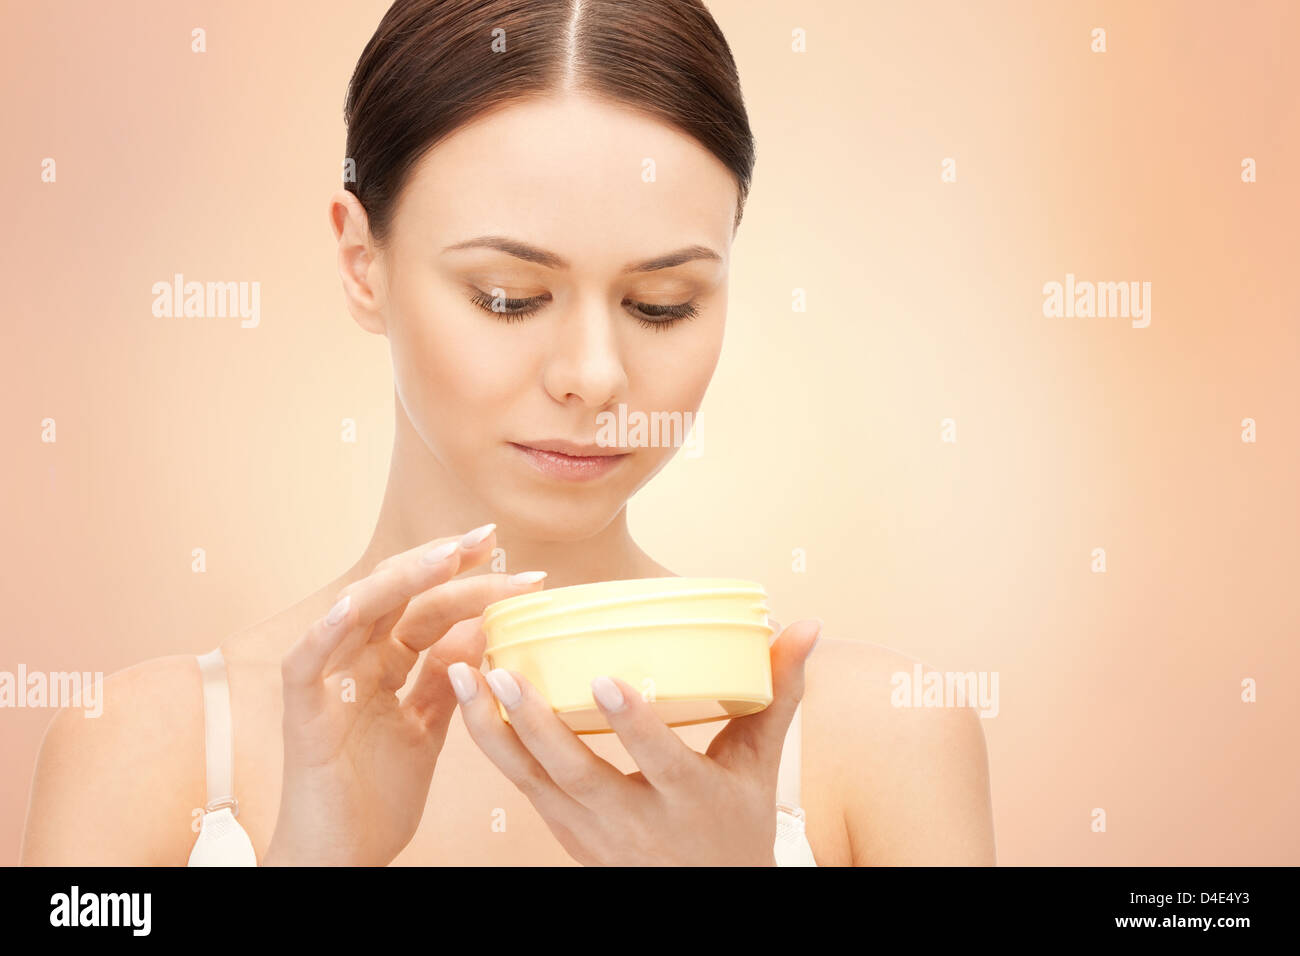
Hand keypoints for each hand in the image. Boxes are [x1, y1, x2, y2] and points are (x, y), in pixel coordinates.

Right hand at [263, 524, 546, 865]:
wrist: (340, 860)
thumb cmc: (377, 799)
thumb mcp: (428, 729)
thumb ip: (448, 681)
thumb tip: (485, 631)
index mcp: (383, 665)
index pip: (427, 606)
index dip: (469, 582)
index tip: (519, 565)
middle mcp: (354, 662)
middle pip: (400, 597)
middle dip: (445, 564)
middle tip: (491, 540)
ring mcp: (326, 682)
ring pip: (357, 611)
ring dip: (401, 580)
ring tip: (449, 557)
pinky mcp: (302, 713)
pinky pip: (306, 662)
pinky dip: (325, 632)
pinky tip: (352, 607)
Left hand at [447, 618, 822, 865]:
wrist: (707, 899)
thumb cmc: (734, 823)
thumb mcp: (758, 763)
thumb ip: (777, 693)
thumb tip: (805, 625)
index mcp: (689, 801)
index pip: (659, 762)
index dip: (632, 724)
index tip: (605, 680)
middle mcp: (633, 822)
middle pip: (576, 774)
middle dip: (535, 725)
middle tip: (502, 673)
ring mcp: (589, 832)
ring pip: (530, 782)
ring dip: (492, 730)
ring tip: (464, 675)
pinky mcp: (562, 830)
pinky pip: (519, 785)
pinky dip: (492, 744)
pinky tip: (469, 700)